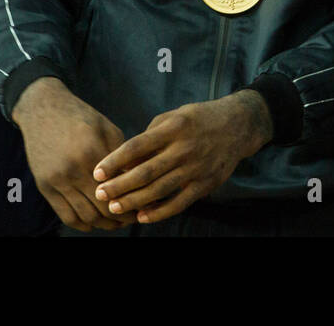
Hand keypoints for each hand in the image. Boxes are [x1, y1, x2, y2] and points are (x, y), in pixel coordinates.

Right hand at [11, 77, 133, 230]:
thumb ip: (122, 157)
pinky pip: (66, 216)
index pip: (117, 189)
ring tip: (116, 222)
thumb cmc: (80, 117)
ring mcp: (56, 180)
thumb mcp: (107, 129)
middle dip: (121, 218)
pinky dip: (82, 224)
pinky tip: (94, 222)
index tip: (143, 206)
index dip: (133, 203)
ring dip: (103, 224)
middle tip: (133, 218)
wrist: (42, 109)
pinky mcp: (44, 186)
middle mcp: (72, 169)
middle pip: (102, 208)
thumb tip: (138, 184)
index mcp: (91, 152)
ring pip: (85, 217)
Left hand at [91, 90, 272, 223]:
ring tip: (114, 208)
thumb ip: (149, 137)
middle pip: (146, 171)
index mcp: (173, 128)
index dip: (115, 160)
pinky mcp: (205, 184)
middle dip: (120, 185)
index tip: (96, 171)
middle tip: (99, 194)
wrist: (237, 126)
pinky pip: (179, 203)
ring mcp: (196, 168)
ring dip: (134, 201)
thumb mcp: (172, 117)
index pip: (137, 146)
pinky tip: (142, 217)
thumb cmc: (196, 119)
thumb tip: (124, 162)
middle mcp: (184, 148)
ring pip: (160, 189)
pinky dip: (160, 212)